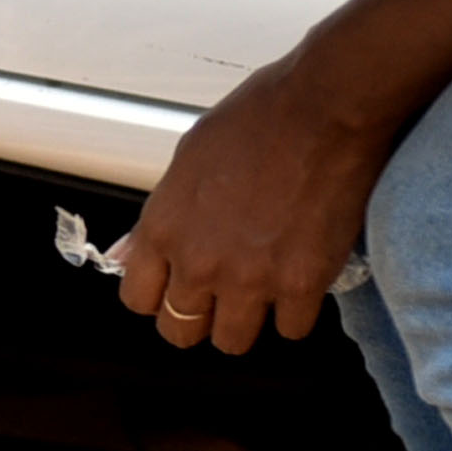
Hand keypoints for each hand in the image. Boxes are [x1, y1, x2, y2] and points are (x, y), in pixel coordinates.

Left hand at [116, 59, 394, 352]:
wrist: (324, 109)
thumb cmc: (259, 119)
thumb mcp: (187, 159)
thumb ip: (158, 217)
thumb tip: (127, 254)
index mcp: (164, 229)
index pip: (139, 299)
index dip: (157, 296)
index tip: (174, 288)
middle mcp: (199, 262)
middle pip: (180, 331)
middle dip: (198, 317)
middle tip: (219, 294)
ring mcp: (250, 278)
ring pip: (233, 341)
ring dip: (246, 319)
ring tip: (261, 289)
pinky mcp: (301, 283)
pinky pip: (290, 329)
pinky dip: (296, 311)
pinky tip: (299, 280)